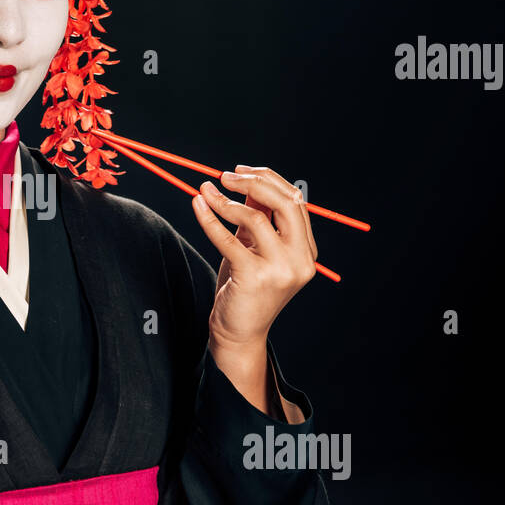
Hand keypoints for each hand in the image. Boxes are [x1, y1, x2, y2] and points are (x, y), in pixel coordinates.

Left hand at [191, 164, 317, 355]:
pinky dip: (210, 218)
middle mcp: (301, 260)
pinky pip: (228, 239)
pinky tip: (198, 204)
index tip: (240, 171)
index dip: (267, 180)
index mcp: (306, 250)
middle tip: (225, 176)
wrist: (238, 333)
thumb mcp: (253, 247)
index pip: (294, 201)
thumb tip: (245, 180)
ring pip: (257, 218)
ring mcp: (281, 270)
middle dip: (254, 182)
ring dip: (226, 199)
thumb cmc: (244, 288)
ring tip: (206, 190)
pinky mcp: (255, 278)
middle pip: (286, 203)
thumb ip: (256, 215)